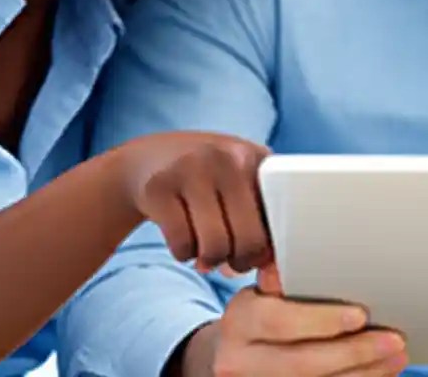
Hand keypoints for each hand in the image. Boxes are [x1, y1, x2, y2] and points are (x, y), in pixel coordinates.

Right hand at [114, 131, 272, 272]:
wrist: (148, 157)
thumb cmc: (208, 179)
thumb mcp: (241, 183)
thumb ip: (262, 217)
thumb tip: (269, 270)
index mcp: (257, 158)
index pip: (280, 218)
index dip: (269, 247)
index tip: (258, 254)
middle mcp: (228, 159)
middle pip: (249, 240)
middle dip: (241, 261)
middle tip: (231, 261)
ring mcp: (192, 169)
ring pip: (215, 246)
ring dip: (210, 260)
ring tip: (206, 250)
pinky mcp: (159, 188)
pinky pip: (182, 244)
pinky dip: (184, 254)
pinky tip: (185, 241)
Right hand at [199, 265, 408, 375]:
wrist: (236, 354)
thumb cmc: (262, 312)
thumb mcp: (263, 290)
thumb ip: (281, 278)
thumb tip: (292, 264)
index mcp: (239, 323)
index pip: (278, 322)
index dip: (321, 321)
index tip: (361, 315)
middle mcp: (241, 360)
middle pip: (300, 364)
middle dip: (353, 353)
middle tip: (394, 340)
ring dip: (364, 373)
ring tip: (398, 357)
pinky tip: (382, 372)